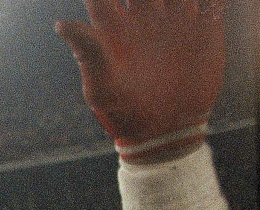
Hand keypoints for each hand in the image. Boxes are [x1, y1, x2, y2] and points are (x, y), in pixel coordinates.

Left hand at [55, 0, 224, 158]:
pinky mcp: (203, 29)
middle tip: (151, 1)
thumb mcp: (101, 88)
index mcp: (113, 30)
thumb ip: (87, 52)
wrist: (165, 131)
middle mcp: (142, 20)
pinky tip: (210, 8)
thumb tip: (60, 24)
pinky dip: (213, 0)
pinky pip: (210, 3)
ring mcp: (173, 22)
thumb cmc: (124, 114)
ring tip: (179, 5)